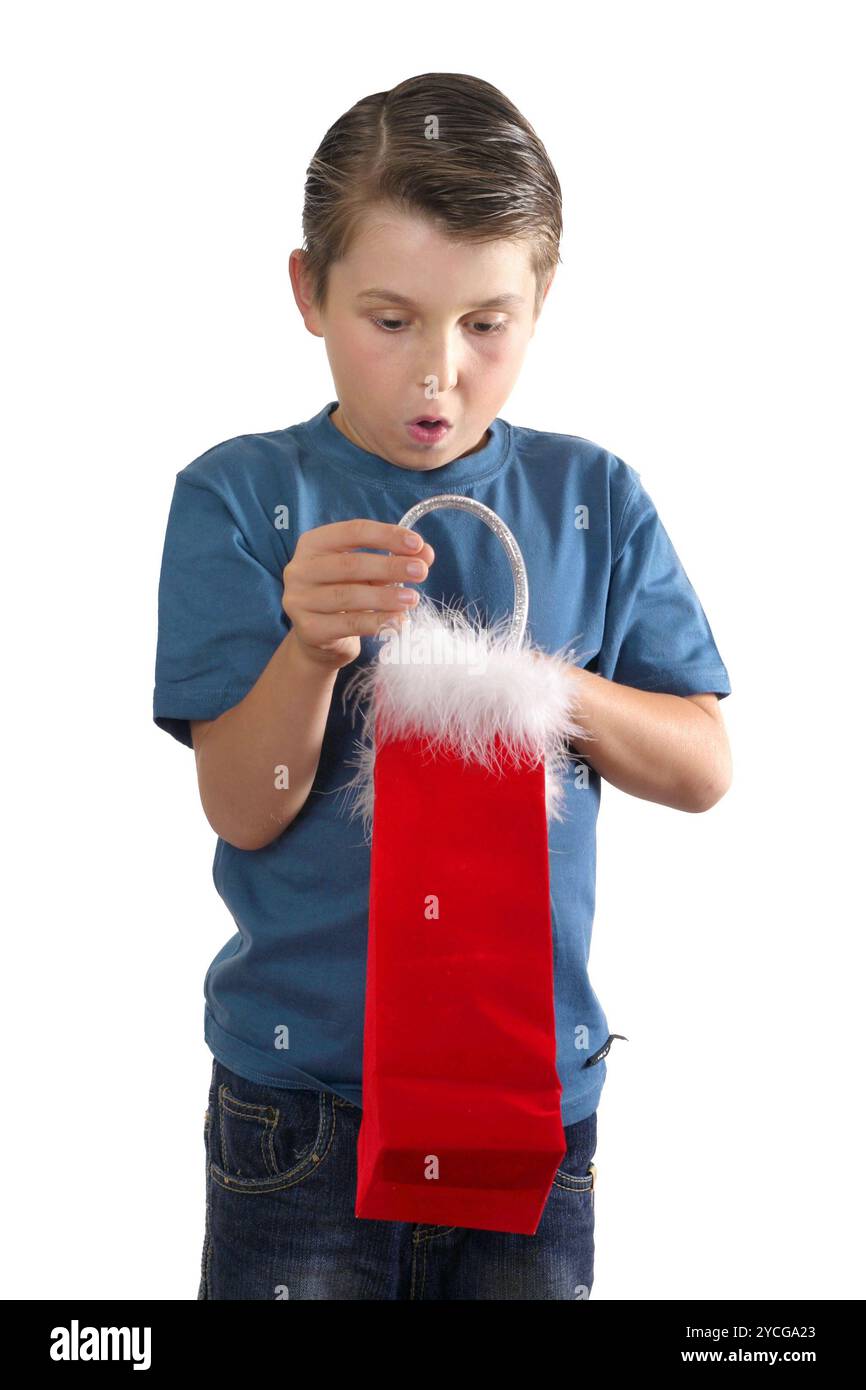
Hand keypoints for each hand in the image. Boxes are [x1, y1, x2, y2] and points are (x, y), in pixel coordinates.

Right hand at [282, 519, 435, 670]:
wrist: (319, 640)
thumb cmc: (346, 595)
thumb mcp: (369, 573)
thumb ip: (394, 559)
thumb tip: (426, 553)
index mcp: (313, 544)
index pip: (353, 532)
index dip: (387, 535)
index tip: (417, 544)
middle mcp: (299, 569)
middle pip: (351, 564)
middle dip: (390, 566)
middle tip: (421, 571)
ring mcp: (300, 600)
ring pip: (349, 595)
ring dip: (386, 597)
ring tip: (412, 598)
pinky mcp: (309, 629)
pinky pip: (349, 623)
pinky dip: (378, 622)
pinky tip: (399, 621)